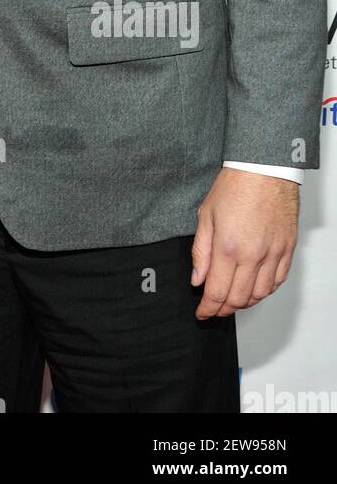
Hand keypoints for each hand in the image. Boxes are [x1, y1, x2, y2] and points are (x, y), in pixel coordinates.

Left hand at [191, 167, 298, 318]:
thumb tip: (197, 279)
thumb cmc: (234, 186)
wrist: (264, 170)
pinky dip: (265, 291)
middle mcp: (253, 255)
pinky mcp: (287, 250)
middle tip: (214, 309)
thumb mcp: (205, 216)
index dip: (208, 309)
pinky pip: (278, 281)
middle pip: (238, 299)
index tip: (202, 313)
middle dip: (223, 309)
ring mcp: (273, 254)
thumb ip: (200, 252)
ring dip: (244, 303)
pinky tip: (255, 288)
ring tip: (232, 300)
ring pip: (260, 294)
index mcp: (228, 247)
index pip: (217, 292)